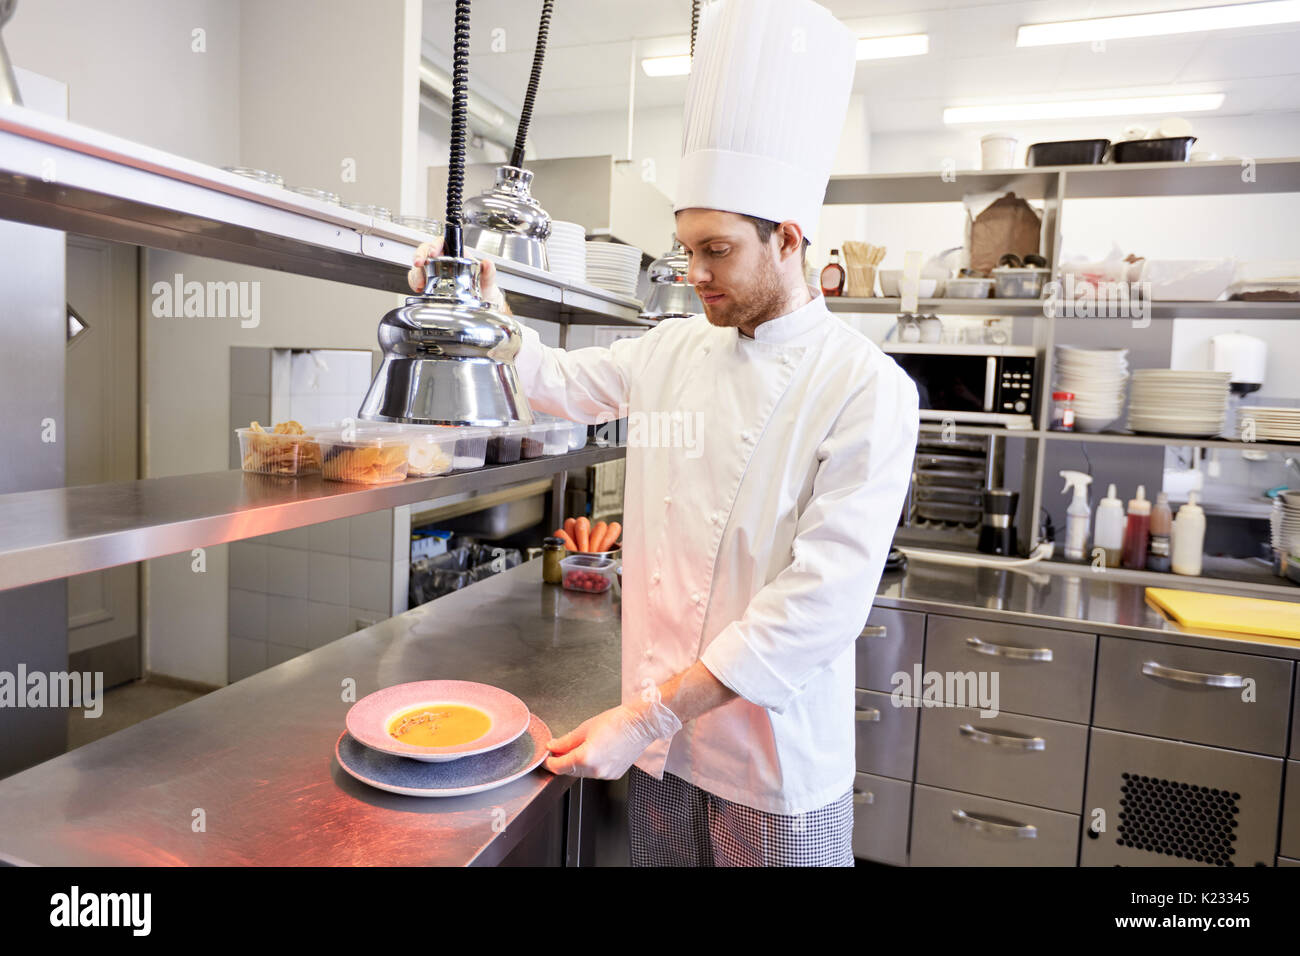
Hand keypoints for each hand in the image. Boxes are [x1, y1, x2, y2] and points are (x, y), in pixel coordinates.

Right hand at [408, 239, 505, 309]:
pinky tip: (418, 288)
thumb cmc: (484, 289)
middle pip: (427, 250)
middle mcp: (445, 261)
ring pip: (420, 264)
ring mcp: (436, 272)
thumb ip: (489, 272)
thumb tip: (487, 263)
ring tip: (420, 282)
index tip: (433, 252)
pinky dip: (413, 281)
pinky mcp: (430, 283)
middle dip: (421, 255)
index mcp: (457, 255)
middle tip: (419, 264)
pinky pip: (416, 277)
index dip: (436, 244)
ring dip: (416, 272)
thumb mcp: (488, 281)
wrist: (481, 304)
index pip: (443, 242)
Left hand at [544, 700, 681, 778]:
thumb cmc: (618, 721)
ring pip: (583, 772)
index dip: (549, 762)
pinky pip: (596, 772)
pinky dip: (591, 764)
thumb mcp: (586, 728)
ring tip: (582, 745)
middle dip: (563, 761)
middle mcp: (595, 770)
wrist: (642, 724)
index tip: (546, 757)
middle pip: (570, 770)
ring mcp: (605, 774)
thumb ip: (566, 741)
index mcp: (585, 758)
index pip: (559, 767)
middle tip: (560, 748)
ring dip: (577, 763)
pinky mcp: (614, 774)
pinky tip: (596, 750)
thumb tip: (553, 746)